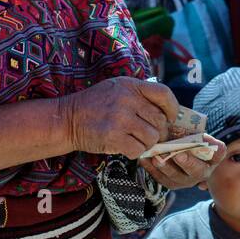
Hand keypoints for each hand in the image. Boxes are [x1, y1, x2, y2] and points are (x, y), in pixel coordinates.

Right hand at [61, 76, 178, 158]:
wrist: (67, 119)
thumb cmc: (95, 105)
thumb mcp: (117, 89)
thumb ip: (139, 95)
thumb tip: (167, 111)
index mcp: (131, 85)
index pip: (164, 94)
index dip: (172, 108)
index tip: (170, 117)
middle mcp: (127, 100)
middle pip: (159, 120)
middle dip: (157, 131)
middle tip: (148, 134)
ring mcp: (120, 119)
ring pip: (151, 137)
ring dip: (146, 143)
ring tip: (134, 140)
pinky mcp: (113, 137)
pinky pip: (138, 150)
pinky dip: (135, 152)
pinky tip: (125, 147)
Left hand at [138, 135, 226, 189]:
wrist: (180, 151)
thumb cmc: (188, 139)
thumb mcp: (193, 133)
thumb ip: (192, 131)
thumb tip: (184, 129)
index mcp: (212, 156)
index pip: (218, 152)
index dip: (215, 148)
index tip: (210, 143)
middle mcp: (202, 171)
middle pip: (197, 170)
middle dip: (187, 163)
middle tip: (178, 155)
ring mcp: (187, 180)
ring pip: (176, 178)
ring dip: (166, 168)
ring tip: (156, 158)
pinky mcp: (172, 184)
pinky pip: (162, 179)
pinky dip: (152, 170)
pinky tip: (145, 160)